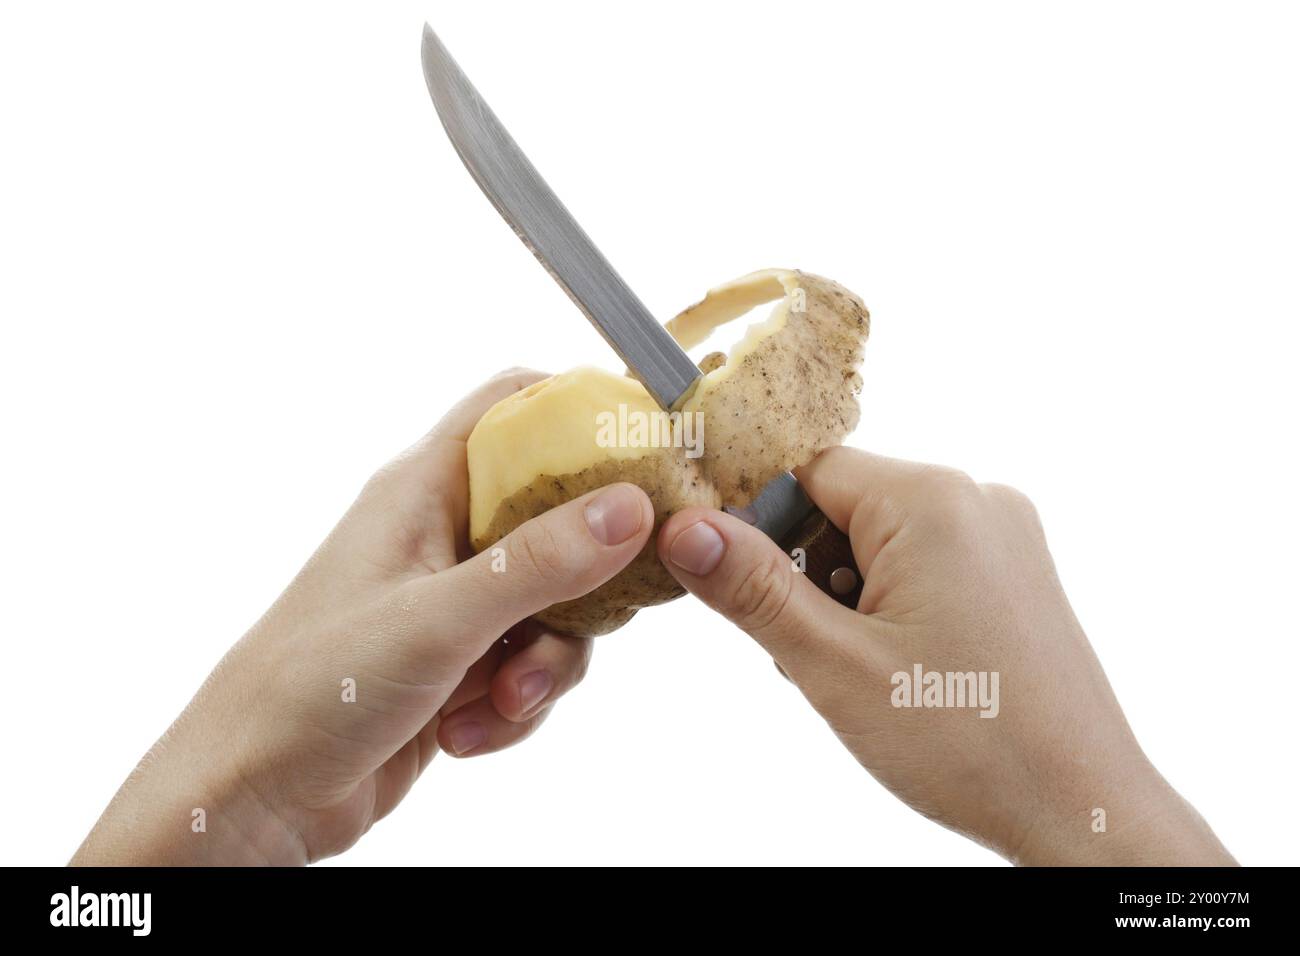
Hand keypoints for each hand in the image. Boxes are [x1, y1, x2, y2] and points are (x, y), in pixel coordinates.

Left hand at [72, 369, 653, 864]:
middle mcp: (441, 536)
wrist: (251, 796)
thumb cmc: (310, 688)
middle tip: (598, 610)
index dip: (582, 412)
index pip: (512, 409)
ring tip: (500, 700)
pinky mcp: (458, 664)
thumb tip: (629, 507)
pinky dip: (515, 705)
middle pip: (558, 517)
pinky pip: (529, 666)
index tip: (648, 452)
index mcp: (422, 491)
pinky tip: (466, 734)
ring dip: (545, 663)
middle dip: (584, 579)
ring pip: (554, 606)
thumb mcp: (439, 620)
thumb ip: (538, 563)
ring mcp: (452, 602)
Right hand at [657, 447, 1235, 864]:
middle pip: (841, 505)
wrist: (1084, 811)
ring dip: (844, 597)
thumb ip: (752, 589)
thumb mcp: (835, 666)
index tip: (734, 582)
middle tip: (812, 654)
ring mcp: (1003, 536)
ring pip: (878, 539)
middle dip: (805, 574)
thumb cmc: (969, 742)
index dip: (755, 523)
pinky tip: (897, 670)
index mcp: (931, 500)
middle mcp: (975, 499)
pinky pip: (922, 563)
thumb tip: (682, 526)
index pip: (805, 471)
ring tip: (862, 674)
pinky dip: (888, 606)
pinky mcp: (1014, 573)